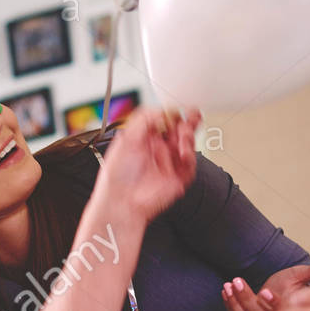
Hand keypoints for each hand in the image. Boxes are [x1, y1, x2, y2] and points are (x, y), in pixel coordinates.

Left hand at [99, 107, 199, 222]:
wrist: (122, 202)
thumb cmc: (117, 176)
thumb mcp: (126, 138)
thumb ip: (144, 120)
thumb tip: (161, 111)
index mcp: (145, 138)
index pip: (165, 120)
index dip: (174, 113)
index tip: (179, 108)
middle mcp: (158, 150)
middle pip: (180, 130)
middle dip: (188, 121)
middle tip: (192, 116)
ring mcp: (169, 163)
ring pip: (188, 145)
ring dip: (189, 137)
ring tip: (184, 135)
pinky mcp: (178, 178)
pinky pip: (190, 164)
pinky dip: (190, 156)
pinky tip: (184, 152)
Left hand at [222, 261, 309, 310]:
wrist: (277, 293)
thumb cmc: (288, 285)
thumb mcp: (302, 275)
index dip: (274, 304)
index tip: (265, 291)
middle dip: (247, 299)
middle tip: (237, 282)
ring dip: (236, 304)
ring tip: (229, 286)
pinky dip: (231, 308)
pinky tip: (226, 293)